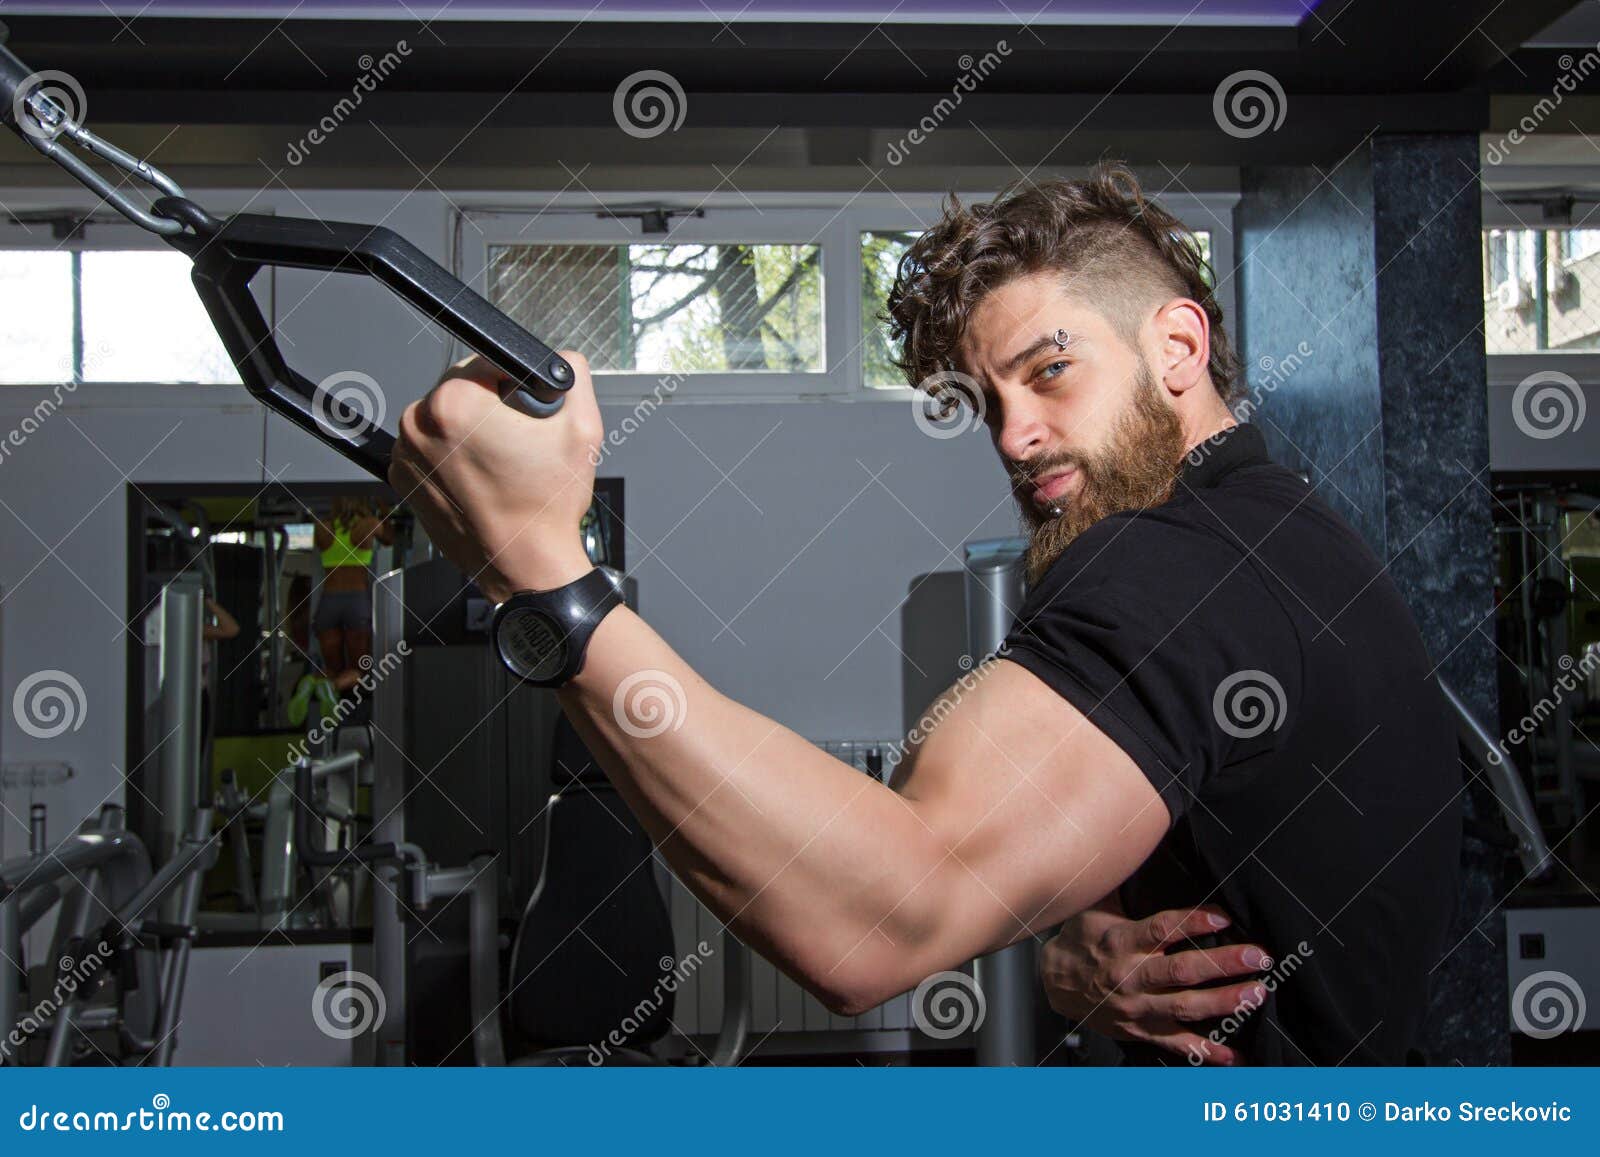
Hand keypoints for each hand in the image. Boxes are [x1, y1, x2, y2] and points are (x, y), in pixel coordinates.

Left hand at [389, 351, 600, 602]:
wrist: (526, 565)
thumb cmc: (547, 506)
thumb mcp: (583, 427)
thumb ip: (573, 373)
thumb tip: (561, 359)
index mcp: (454, 402)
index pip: (486, 361)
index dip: (515, 382)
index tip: (527, 409)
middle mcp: (419, 424)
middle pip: (460, 387)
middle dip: (491, 404)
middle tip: (519, 441)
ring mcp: (406, 454)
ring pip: (445, 417)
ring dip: (470, 429)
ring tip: (501, 465)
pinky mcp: (403, 479)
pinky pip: (430, 447)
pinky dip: (452, 455)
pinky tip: (481, 479)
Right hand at [1040, 900, 1270, 1065]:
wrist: (1055, 983)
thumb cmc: (1081, 937)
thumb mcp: (1094, 904)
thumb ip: (1121, 878)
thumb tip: (1136, 839)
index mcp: (1121, 940)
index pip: (1160, 929)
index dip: (1192, 922)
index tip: (1223, 915)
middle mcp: (1129, 975)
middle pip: (1180, 971)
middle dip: (1223, 963)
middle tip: (1258, 957)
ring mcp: (1136, 1007)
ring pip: (1185, 1007)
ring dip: (1223, 1002)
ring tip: (1256, 994)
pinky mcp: (1140, 1029)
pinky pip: (1176, 1043)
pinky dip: (1206, 1052)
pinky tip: (1234, 1055)